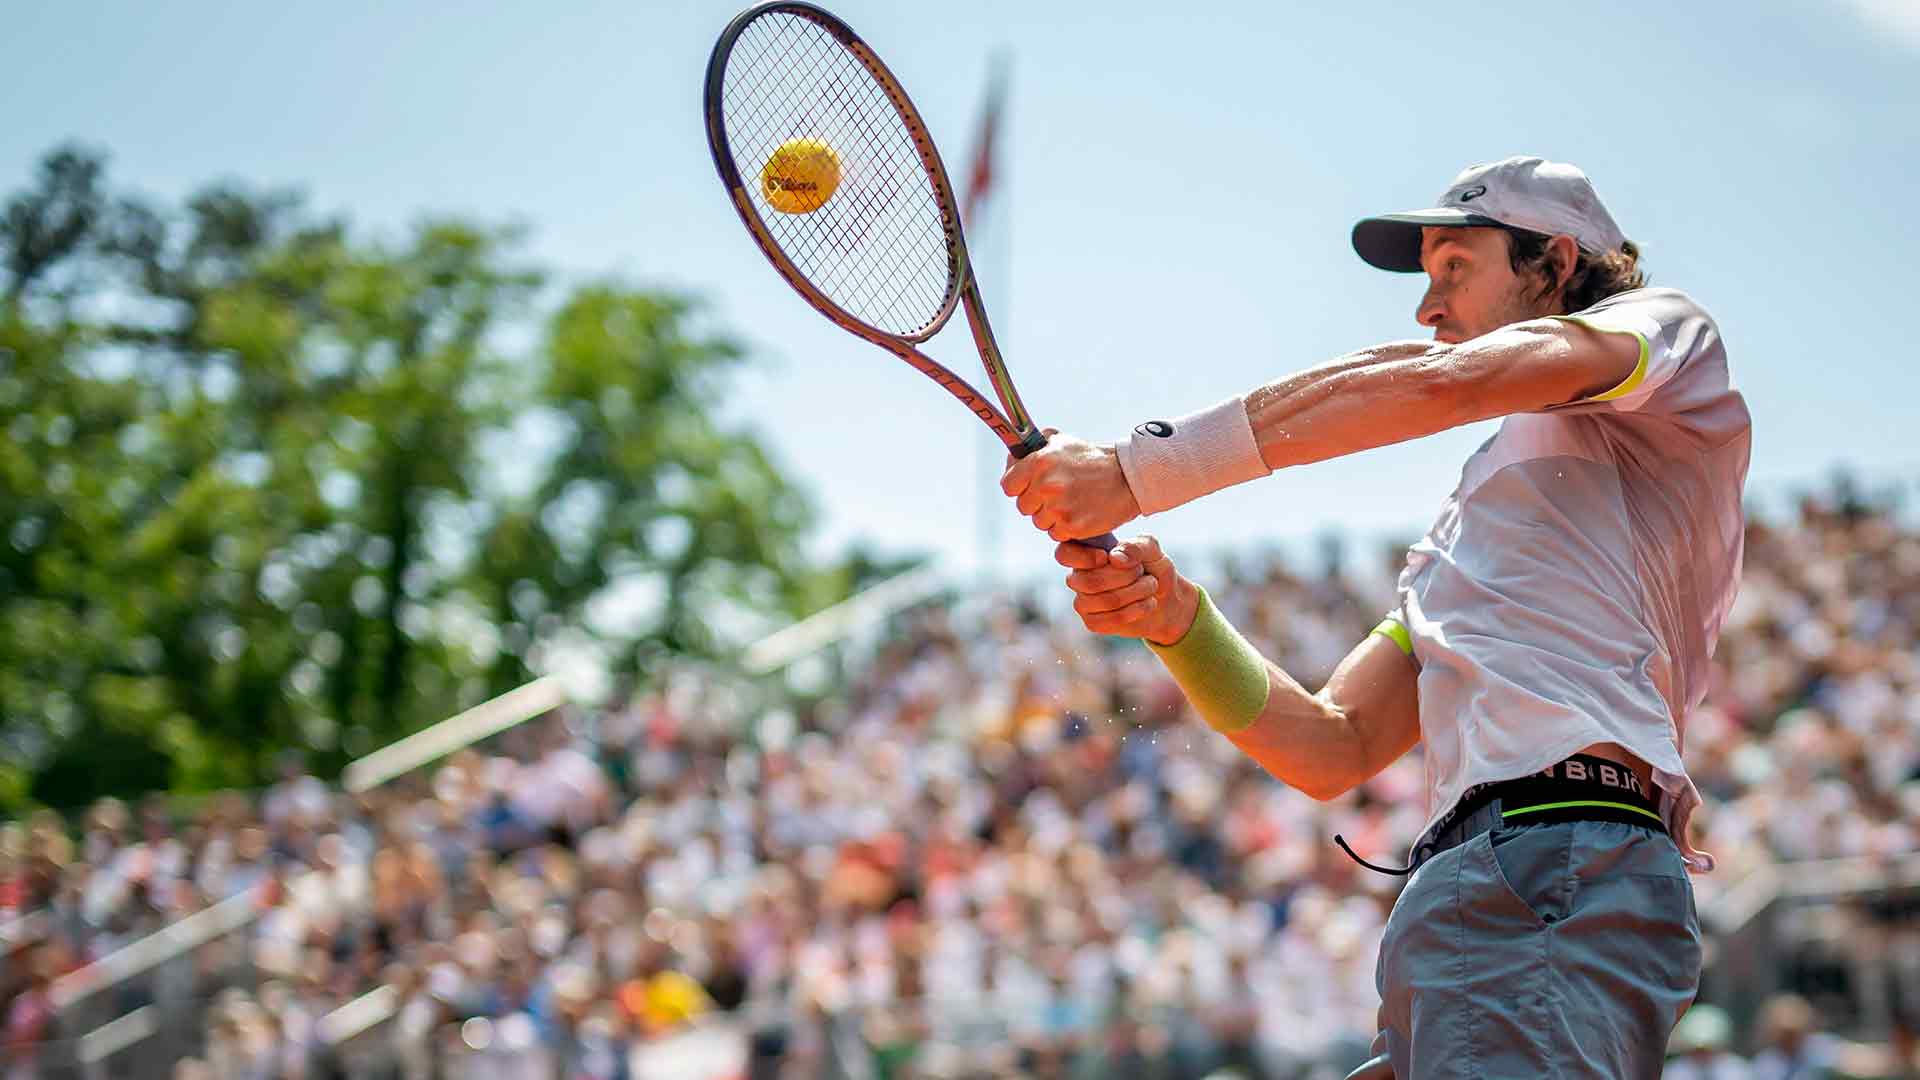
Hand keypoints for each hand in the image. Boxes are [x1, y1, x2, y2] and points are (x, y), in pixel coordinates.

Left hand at [1000, 431, 1141, 541]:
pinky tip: (1081, 513)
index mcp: (1039, 462)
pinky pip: (1056, 534)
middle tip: (1058, 494)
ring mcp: (1058, 508)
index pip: (1008, 486)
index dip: (1019, 488)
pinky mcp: (1072, 527)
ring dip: (1052, 517)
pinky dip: (1066, 528)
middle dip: (1037, 503)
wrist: (1128, 477)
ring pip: (1039, 522)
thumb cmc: (1093, 458)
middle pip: (1023, 507)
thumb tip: (1013, 457)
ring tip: (1073, 502)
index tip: (1030, 487)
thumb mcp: (1062, 442)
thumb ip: (1035, 447)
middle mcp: (1046, 485)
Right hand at [1056, 535, 1197, 645]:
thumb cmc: (1153, 568)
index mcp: (1085, 553)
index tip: (1106, 557)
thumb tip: (1114, 559)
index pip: (1064, 554)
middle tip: (1142, 572)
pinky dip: (1135, 610)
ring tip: (1150, 585)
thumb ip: (1136, 547)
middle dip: (1125, 576)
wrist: (1167, 599)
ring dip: (1136, 592)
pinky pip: (1109, 620)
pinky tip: (1148, 603)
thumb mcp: (1151, 550)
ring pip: (1103, 601)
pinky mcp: (1093, 622)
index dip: (1083, 558)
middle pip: (1088, 582)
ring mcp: (1083, 602)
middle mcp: (1079, 577)